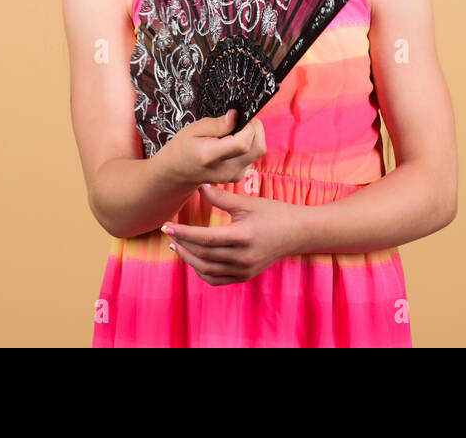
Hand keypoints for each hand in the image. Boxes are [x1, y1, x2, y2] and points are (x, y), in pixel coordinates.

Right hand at [159, 109, 266, 185]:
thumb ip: (217, 124)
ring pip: (259, 151)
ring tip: (235, 130)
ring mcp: (233, 175)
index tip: (239, 117)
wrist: (177, 171)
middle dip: (255, 128)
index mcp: (210, 156)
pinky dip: (250, 145)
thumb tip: (236, 116)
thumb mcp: (193, 129)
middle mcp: (225, 169)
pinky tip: (234, 141)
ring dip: (253, 136)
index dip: (248, 126)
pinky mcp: (238, 176)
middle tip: (241, 120)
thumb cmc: (182, 148)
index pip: (243, 143)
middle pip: (258, 147)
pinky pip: (254, 156)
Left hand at [162, 183, 304, 285]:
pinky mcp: (245, 276)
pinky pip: (217, 279)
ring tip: (177, 246)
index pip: (205, 238)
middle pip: (203, 255)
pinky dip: (202, 271)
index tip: (168, 227)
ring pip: (207, 270)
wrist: (297, 233)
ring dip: (189, 259)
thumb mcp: (247, 202)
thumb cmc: (273, 213)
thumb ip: (221, 197)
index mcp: (243, 236)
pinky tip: (194, 259)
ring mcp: (244, 269)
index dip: (183, 233)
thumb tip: (198, 186)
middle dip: (182, 245)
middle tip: (169, 234)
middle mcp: (243, 257)